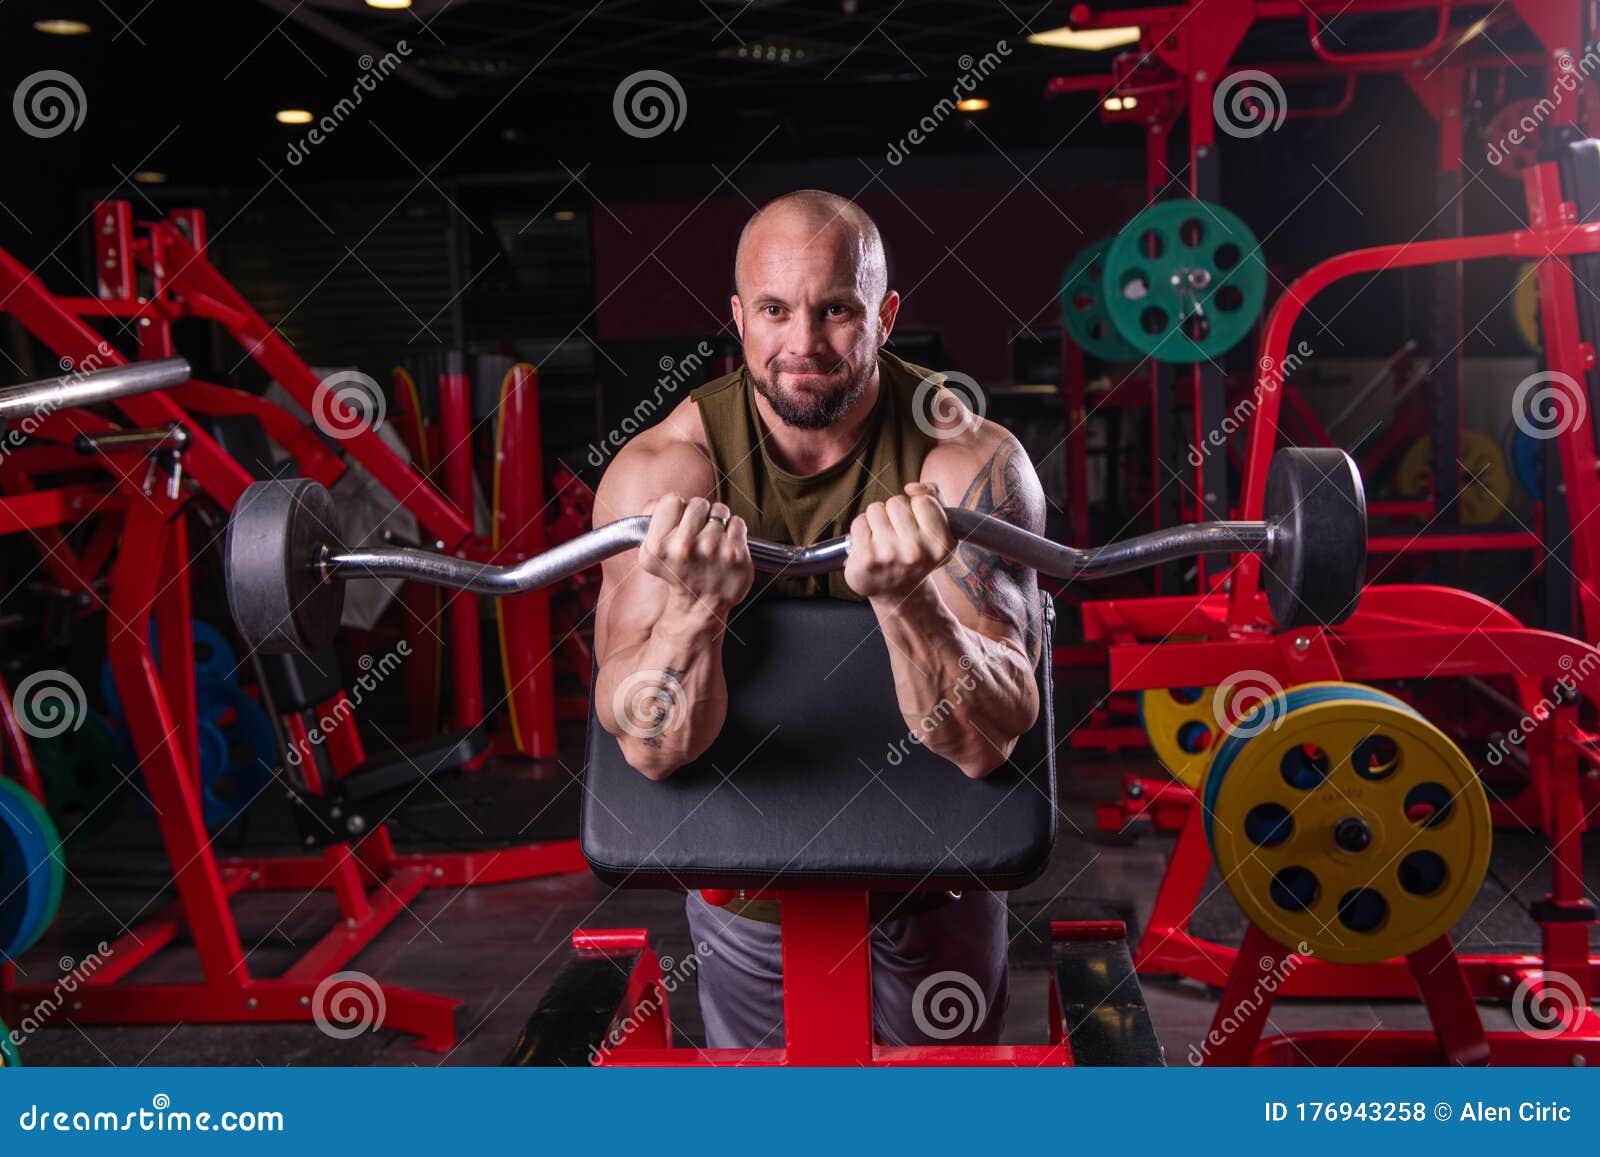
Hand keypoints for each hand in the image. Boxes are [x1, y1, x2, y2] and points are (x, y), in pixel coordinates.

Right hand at [638, 494, 752, 616]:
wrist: (701, 603)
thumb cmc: (679, 573)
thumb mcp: (652, 553)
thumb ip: (651, 520)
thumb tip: (658, 503)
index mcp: (657, 546)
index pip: (672, 500)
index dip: (677, 509)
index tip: (680, 523)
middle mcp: (683, 548)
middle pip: (697, 503)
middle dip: (699, 514)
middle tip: (698, 533)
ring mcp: (711, 550)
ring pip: (719, 511)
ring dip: (717, 522)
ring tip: (712, 542)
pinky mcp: (734, 554)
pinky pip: (737, 521)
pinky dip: (734, 530)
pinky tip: (725, 546)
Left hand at [844, 482, 954, 601]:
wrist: (897, 592)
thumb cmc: (917, 554)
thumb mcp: (938, 528)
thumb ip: (934, 496)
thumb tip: (911, 487)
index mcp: (940, 545)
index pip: (923, 501)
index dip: (916, 508)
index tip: (916, 524)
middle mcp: (916, 552)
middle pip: (896, 502)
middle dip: (894, 513)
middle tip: (898, 534)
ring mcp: (888, 556)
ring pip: (876, 509)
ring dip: (877, 520)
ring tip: (883, 539)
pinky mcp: (865, 559)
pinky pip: (859, 522)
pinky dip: (862, 530)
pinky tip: (870, 545)